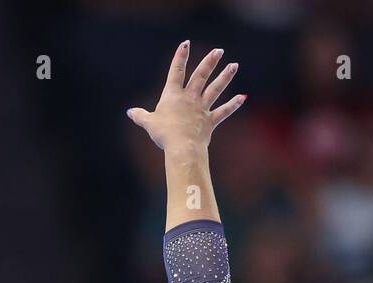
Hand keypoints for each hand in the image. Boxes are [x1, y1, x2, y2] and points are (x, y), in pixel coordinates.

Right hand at [127, 40, 244, 151]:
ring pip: (215, 89)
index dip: (180, 56)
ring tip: (234, 65)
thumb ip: (140, 116)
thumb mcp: (148, 123)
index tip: (186, 43)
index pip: (177, 71)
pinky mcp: (210, 122)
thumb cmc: (164, 135)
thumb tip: (130, 112)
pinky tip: (242, 97)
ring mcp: (201, 109)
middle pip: (200, 76)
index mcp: (173, 95)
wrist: (181, 148)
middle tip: (219, 51)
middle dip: (210, 62)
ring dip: (225, 77)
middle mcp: (189, 98)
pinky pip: (223, 112)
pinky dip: (233, 105)